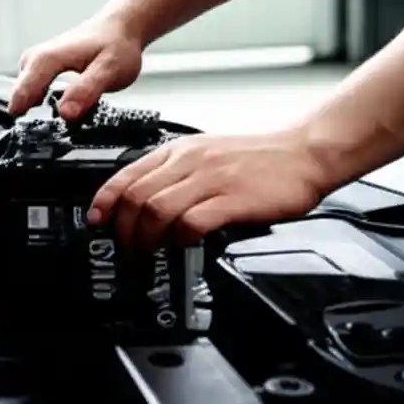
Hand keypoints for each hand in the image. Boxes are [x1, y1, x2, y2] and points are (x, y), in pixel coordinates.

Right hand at [8, 16, 143, 120]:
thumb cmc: (115, 45)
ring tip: (64, 119)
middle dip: (35, 119)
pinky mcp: (41, 68)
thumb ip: (86, 91)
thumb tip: (65, 113)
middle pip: (21, 99)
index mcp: (46, 59)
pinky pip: (33, 91)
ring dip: (40, 112)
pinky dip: (44, 104)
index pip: (22, 95)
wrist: (120, 28)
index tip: (39, 140)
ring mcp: (35, 62)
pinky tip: (63, 108)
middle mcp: (35, 59)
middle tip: (59, 132)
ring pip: (26, 96)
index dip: (27, 121)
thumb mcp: (108, 71)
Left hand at [88, 130, 326, 251]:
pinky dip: (179, 238)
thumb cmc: (262, 159)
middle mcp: (191, 160)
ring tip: (149, 254)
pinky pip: (192, 221)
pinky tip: (183, 245)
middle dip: (124, 229)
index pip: (127, 172)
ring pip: (157, 209)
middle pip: (136, 196)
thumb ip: (179, 174)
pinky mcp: (233, 199)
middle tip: (127, 249)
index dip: (105, 201)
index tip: (97, 221)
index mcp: (180, 149)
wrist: (305, 154)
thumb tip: (148, 204)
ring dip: (146, 239)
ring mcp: (211, 179)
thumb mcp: (209, 155)